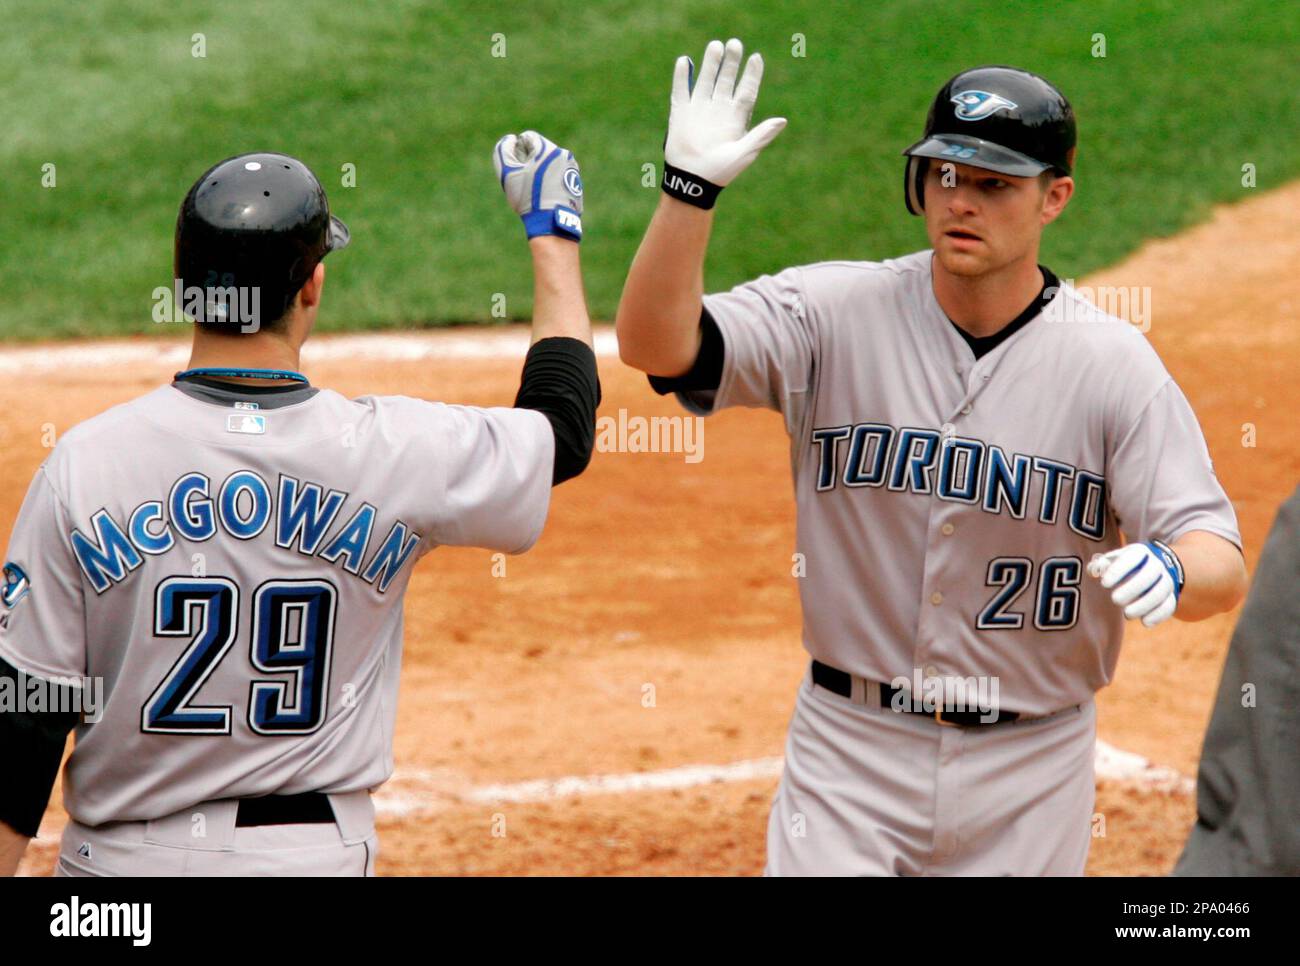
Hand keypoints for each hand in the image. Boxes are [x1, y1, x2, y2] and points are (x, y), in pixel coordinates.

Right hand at [493, 131, 582, 241]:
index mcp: (549, 149)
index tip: (516, 169)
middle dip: (529, 162)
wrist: (552, 223)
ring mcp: (573, 170)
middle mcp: (564, 155)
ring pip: (550, 164)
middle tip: (524, 181)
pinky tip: (545, 196)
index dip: (517, 152)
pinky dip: (550, 182)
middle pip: (540, 151)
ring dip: (540, 172)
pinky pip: (559, 176)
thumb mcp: (508, 173)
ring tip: (535, 191)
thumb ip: (503, 150)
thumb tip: (510, 139)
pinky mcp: (576, 184)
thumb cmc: (528, 197)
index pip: (528, 138)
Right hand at [665, 38, 786, 191]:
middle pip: (727, 79)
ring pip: (706, 79)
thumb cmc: (720, 171)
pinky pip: (681, 90)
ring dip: (711, 63)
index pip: (746, 90)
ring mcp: (699, 108)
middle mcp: (718, 109)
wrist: (691, 181)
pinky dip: (682, 76)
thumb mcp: (744, 154)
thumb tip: (782, 120)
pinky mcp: (681, 112)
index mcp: (736, 117)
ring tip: (716, 45)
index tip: (756, 58)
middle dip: (731, 62)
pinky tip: (685, 61)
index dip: (752, 74)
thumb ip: (761, 136)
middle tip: (735, 44)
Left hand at [1088, 541, 1184, 627]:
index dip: (1118, 570)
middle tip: (1115, 600)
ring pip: (1161, 592)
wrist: (1152, 571)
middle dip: (1132, 588)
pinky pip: (1169, 605)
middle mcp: (1156, 564)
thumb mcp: (1112, 561)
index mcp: (1140, 552)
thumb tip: (1094, 571)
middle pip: (1150, 574)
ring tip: (1127, 614)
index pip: (1133, 557)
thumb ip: (1099, 565)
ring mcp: (1166, 580)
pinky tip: (1145, 622)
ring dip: (1144, 605)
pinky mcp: (1171, 596)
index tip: (1104, 584)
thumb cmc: (1124, 567)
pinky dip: (1158, 615)